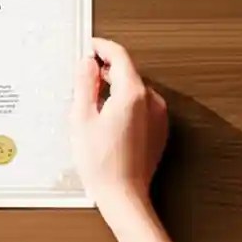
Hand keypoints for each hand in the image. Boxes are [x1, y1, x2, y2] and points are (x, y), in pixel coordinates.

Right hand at [71, 38, 167, 210]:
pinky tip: (108, 120)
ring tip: (93, 103)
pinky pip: (142, 106)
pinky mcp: (159, 129)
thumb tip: (88, 63)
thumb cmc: (102, 162)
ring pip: (135, 89)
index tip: (90, 46)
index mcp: (133, 93)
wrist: (123, 195)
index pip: (119, 55)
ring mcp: (158, 116)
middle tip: (85, 77)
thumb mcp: (82, 117)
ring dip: (116, 88)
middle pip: (128, 72)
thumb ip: (85, 83)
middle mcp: (151, 101)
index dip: (102, 47)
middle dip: (106, 70)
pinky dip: (126, 104)